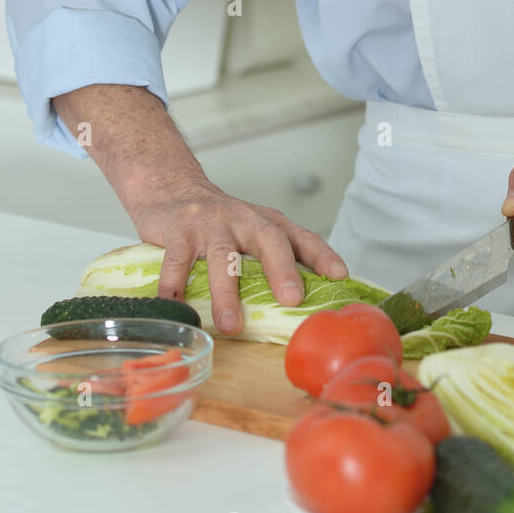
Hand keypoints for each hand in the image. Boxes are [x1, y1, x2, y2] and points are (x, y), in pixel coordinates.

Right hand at [130, 174, 348, 335]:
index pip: (301, 237)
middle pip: (268, 240)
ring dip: (227, 292)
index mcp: (267, 223)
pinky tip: (175, 307)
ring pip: (223, 256)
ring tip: (231, 325)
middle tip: (291, 298)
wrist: (173, 188)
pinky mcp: (179, 230)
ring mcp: (211, 224)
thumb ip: (270, 261)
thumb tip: (296, 309)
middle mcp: (244, 219)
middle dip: (281, 269)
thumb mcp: (251, 231)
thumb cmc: (220, 222)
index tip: (340, 275)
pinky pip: (176, 261)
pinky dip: (174, 286)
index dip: (322, 255)